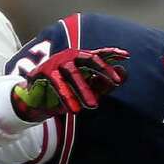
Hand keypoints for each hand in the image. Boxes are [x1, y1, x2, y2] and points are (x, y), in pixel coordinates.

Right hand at [11, 46, 127, 119]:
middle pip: (89, 58)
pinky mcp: (43, 72)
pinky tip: (74, 109)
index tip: (126, 56)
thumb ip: (104, 84)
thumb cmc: (64, 95)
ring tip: (93, 106)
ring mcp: (56, 63)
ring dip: (84, 89)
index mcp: (80, 60)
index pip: (98, 55)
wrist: (36, 104)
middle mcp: (69, 57)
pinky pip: (58, 84)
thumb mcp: (86, 92)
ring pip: (73, 73)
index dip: (111, 53)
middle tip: (116, 82)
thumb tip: (124, 74)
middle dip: (103, 69)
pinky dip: (66, 96)